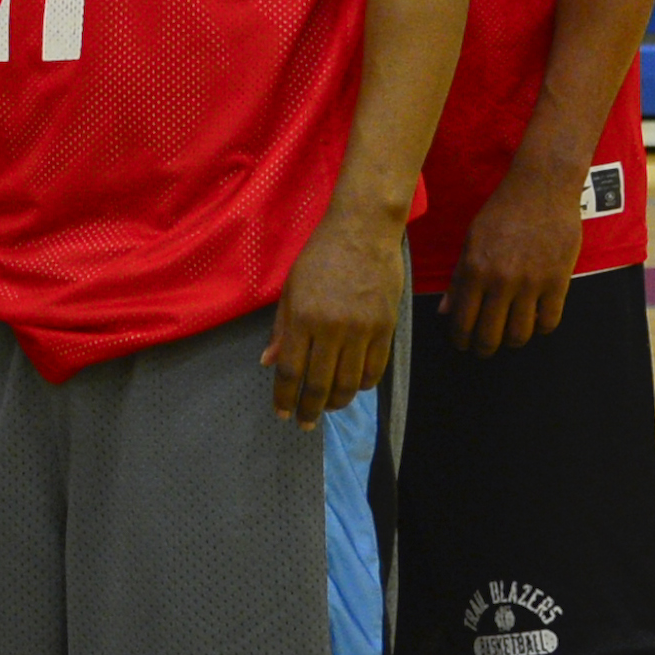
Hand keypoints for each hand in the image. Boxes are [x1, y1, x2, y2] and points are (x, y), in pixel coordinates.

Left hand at [264, 209, 405, 424]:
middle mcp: (332, 328)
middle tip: (305, 423)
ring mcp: (362, 329)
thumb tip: (268, 364)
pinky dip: (362, 385)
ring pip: (349, 383)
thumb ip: (281, 330)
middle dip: (309, 410)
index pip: (291, 371)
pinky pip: (375, 369)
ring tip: (326, 407)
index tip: (282, 414)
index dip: (285, 398)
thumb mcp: (291, 289)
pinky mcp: (386, 327)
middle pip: (319, 384)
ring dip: (336, 402)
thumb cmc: (320, 257)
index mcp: (303, 318)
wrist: (363, 231)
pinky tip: (352, 388)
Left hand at [443, 160, 583, 354]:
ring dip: (512, 341)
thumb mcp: (471, 240)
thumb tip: (445, 312)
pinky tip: (535, 322)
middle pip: (490, 335)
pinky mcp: (558, 280)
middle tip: (483, 349)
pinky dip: (541, 328)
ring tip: (510, 337)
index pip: (463, 321)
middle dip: (483, 348)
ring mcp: (531, 282)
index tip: (462, 344)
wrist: (542, 187)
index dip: (460, 339)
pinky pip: (549, 321)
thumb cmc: (502, 211)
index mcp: (474, 270)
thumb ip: (458, 278)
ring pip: (520, 334)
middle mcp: (501, 280)